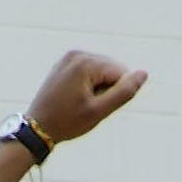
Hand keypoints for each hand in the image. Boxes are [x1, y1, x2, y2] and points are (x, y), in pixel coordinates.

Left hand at [25, 51, 147, 142]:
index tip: (93, 106)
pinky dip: (90, 86)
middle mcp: (77, 54)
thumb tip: (143, 73)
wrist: (38, 127)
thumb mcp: (100, 111)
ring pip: (103, 73)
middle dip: (107, 90)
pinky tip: (75, 97)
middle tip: (86, 105)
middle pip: (113, 71)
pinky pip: (91, 73)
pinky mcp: (66, 63)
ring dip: (99, 89)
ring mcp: (70, 57)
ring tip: (80, 102)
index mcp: (85, 63)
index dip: (114, 95)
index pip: (122, 75)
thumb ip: (124, 91)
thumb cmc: (67, 121)